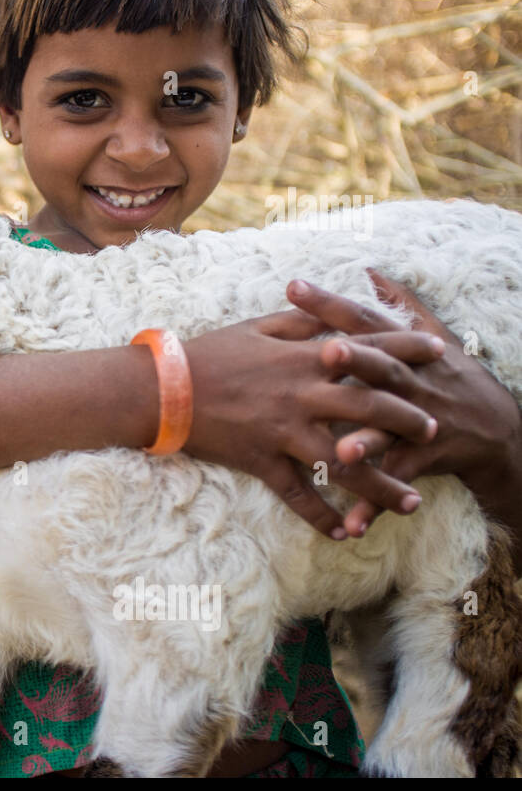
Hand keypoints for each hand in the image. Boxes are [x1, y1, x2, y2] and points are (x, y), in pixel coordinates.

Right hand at [182, 290, 441, 539]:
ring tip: (413, 502)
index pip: (368, 350)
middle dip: (408, 419)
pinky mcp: (261, 460)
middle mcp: (301, 394)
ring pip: (344, 463)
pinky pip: (297, 495)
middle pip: (370, 408)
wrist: (160, 389)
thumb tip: (335, 319)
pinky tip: (344, 533)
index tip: (440, 352)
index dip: (406, 350)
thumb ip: (300, 323)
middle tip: (434, 431)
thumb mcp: (255, 327)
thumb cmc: (206, 354)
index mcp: (303, 357)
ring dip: (382, 484)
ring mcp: (283, 431)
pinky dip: (321, 516)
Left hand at [293, 269, 521, 536]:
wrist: (498, 429)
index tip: (292, 286)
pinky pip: (396, 483)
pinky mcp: (424, 458)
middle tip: (324, 353)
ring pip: (390, 432)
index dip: (330, 303)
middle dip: (356, 362)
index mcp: (403, 351)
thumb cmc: (451, 377)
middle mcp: (412, 381)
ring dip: (366, 443)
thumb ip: (395, 304)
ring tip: (340, 453)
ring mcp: (419, 420)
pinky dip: (374, 504)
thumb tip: (369, 268)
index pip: (363, 321)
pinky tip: (350, 523)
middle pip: (381, 368)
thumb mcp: (429, 335)